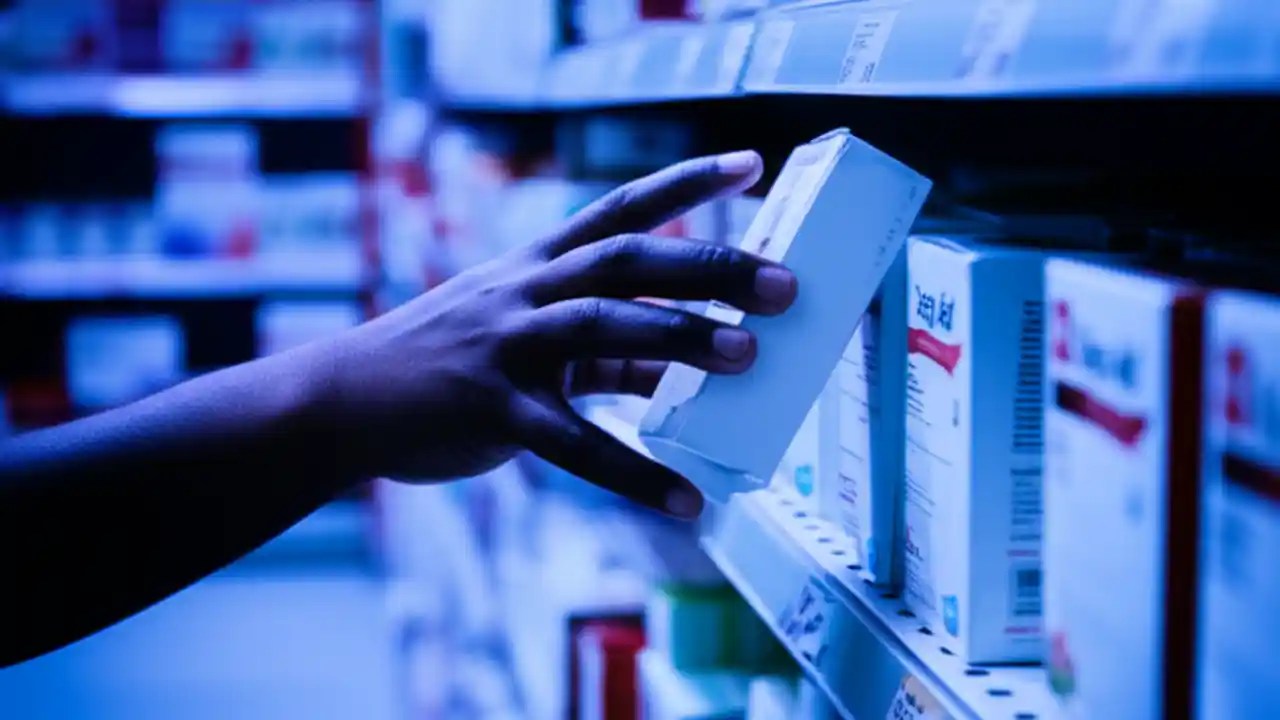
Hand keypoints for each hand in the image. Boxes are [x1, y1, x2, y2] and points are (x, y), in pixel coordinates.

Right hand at [319, 151, 796, 517]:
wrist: (344, 399)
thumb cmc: (447, 362)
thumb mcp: (520, 331)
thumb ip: (601, 344)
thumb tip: (685, 363)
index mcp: (536, 264)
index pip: (621, 208)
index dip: (687, 184)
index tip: (750, 166)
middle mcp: (525, 291)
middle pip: (627, 259)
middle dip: (708, 266)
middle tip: (782, 284)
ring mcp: (506, 348)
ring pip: (602, 328)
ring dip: (679, 338)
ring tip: (748, 357)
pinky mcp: (492, 412)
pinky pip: (573, 444)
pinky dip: (633, 473)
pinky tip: (685, 500)